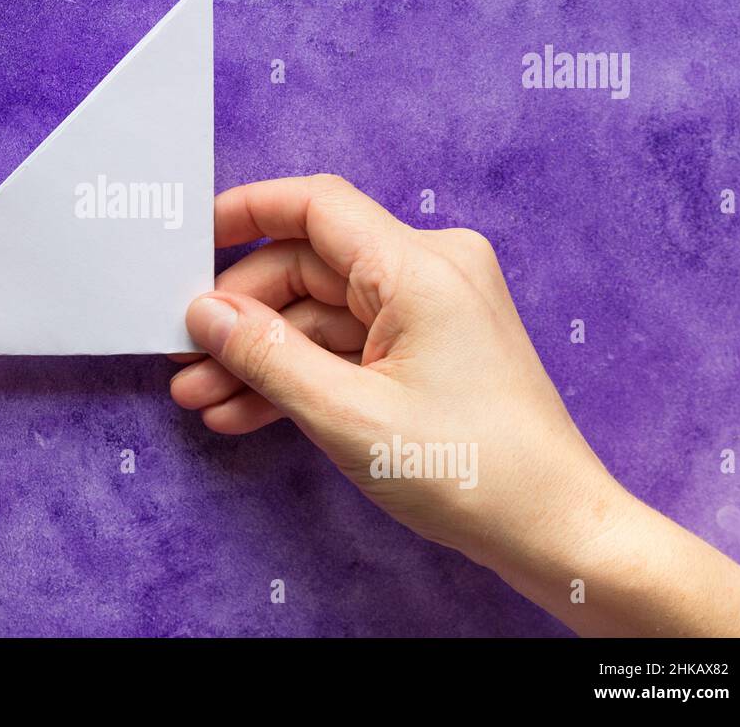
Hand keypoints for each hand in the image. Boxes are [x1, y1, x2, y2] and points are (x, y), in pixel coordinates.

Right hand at [172, 175, 739, 635]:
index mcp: (421, 267)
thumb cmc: (472, 472)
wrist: (554, 532)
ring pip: (319, 315)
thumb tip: (204, 312)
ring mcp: (431, 310)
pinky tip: (245, 410)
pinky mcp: (428, 346)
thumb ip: (267, 355)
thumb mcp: (347, 415)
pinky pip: (347, 344)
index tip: (191, 240)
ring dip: (262, 356)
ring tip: (201, 397)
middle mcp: (430, 271)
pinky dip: (300, 374)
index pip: (316, 207)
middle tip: (185, 359)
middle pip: (307, 268)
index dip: (246, 214)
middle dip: (241, 318)